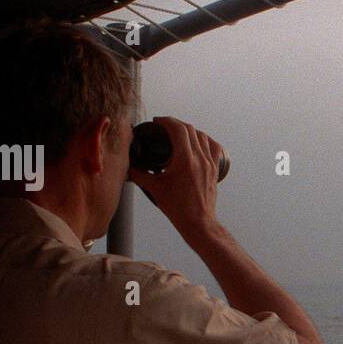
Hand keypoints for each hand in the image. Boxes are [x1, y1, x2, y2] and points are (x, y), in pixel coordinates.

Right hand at [129, 116, 224, 239]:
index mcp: (185, 160)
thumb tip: (128, 168)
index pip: (178, 129)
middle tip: (164, 126)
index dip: (166, 121)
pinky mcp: (215, 169)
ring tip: (178, 133)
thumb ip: (139, 175)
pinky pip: (214, 147)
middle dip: (175, 123)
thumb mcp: (154, 188)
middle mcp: (200, 158)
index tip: (157, 121)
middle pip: (190, 129)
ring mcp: (209, 163)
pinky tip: (199, 142)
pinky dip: (205, 140)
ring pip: (202, 136)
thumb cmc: (179, 208)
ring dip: (189, 130)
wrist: (197, 222)